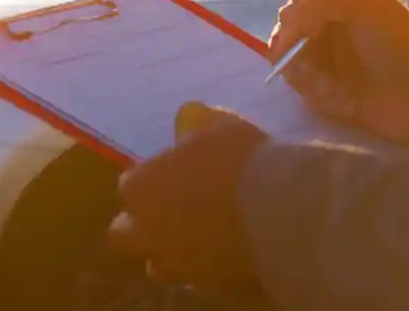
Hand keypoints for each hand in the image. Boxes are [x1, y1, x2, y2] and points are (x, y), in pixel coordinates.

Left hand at [109, 104, 267, 291]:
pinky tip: (231, 248)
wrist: (282, 213)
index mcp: (141, 189)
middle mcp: (147, 233)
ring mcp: (177, 266)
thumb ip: (196, 127)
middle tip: (176, 208)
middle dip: (144, 223)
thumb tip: (188, 121)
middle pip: (125, 234)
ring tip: (205, 232)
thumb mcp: (219, 126)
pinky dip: (206, 264)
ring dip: (171, 249)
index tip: (179, 171)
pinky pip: (197, 276)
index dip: (154, 177)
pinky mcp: (208, 286)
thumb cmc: (242, 160)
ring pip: (159, 264)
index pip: (131, 185)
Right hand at [269, 0, 408, 144]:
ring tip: (335, 89)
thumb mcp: (366, 6)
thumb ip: (321, 1)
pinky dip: (321, 96)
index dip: (294, 16)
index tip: (302, 32)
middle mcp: (331, 28)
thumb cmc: (400, 43)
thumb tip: (285, 19)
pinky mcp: (330, 93)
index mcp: (342, 1)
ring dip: (309, 78)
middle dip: (295, 51)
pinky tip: (346, 102)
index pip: (299, 1)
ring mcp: (329, 61)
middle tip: (313, 68)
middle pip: (287, 33)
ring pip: (293, 65)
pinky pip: (306, 93)